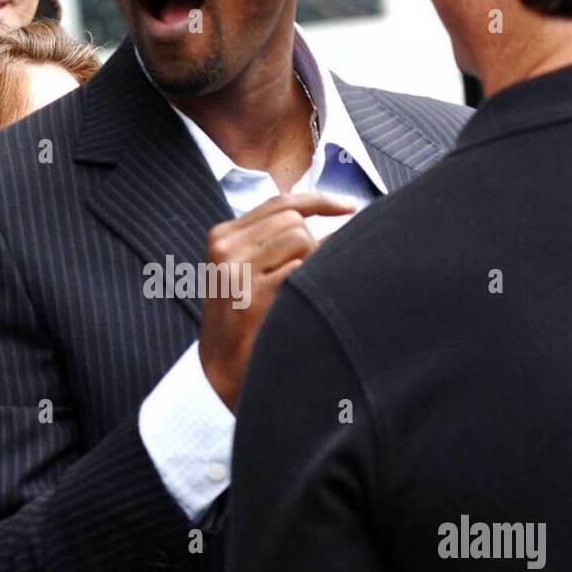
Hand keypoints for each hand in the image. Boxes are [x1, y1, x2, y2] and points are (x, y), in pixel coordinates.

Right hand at [198, 191, 355, 411]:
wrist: (222, 370)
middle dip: (312, 243)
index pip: (279, 202)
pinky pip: (302, 269)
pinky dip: (310, 282)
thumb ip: (270, 240)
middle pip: (293, 220)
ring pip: (301, 239)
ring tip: (297, 291)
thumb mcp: (241, 270)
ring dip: (312, 261)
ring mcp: (238, 272)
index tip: (350, 205)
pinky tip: (301, 302)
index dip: (319, 201)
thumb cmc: (242, 319)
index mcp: (222, 236)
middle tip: (306, 274)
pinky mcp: (254, 296)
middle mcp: (226, 249)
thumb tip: (326, 215)